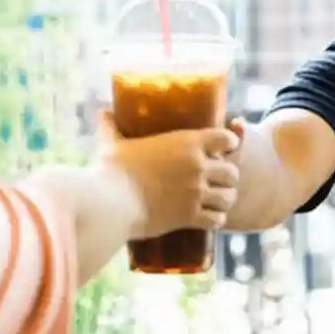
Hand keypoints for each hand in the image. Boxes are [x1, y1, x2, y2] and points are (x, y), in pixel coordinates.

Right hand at [94, 110, 240, 238]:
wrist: (110, 202)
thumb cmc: (111, 169)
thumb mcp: (112, 143)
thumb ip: (111, 127)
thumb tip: (102, 112)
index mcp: (186, 143)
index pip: (225, 139)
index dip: (227, 144)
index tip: (221, 148)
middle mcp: (197, 166)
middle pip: (232, 171)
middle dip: (227, 176)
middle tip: (217, 179)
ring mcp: (196, 193)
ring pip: (229, 197)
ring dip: (224, 199)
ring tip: (216, 201)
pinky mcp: (190, 217)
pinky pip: (217, 220)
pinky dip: (215, 220)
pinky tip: (208, 219)